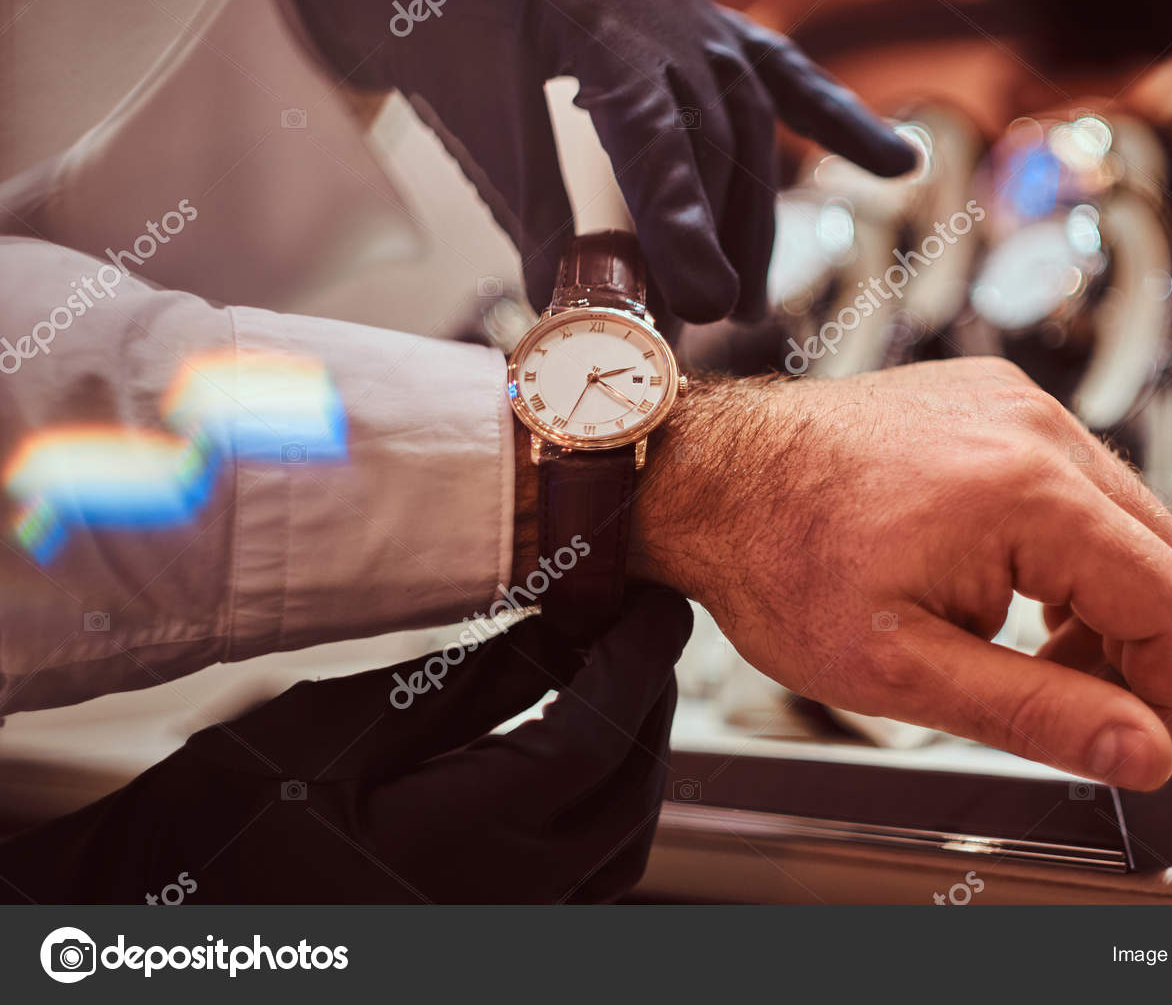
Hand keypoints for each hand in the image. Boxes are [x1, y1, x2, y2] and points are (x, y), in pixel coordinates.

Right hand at [0, 587, 690, 902]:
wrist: (144, 927)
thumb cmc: (210, 827)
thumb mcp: (322, 735)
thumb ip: (451, 689)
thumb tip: (553, 630)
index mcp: (455, 854)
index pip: (590, 743)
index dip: (637, 663)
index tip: (656, 601)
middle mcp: (497, 911)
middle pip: (625, 798)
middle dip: (647, 702)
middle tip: (644, 625)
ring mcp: (496, 936)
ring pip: (619, 849)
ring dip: (634, 760)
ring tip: (617, 678)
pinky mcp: (484, 942)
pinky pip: (584, 883)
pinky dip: (602, 811)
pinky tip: (575, 756)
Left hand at [276, 0, 916, 323]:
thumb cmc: (431, 11)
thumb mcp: (467, 107)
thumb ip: (526, 204)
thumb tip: (561, 306)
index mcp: (590, 3)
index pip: (652, 129)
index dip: (680, 221)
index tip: (701, 304)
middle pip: (713, 128)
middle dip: (720, 231)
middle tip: (716, 319)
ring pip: (745, 111)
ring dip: (750, 207)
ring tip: (744, 296)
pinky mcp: (695, 7)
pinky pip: (771, 65)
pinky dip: (830, 117)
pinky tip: (897, 164)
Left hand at [632, 360, 1171, 789]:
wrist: (710, 477)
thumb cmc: (779, 559)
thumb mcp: (903, 669)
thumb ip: (1036, 712)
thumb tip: (1137, 750)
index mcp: (1025, 489)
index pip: (1169, 597)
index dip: (1169, 688)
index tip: (1141, 746)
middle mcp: (1033, 427)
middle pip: (1163, 552)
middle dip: (1141, 647)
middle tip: (1085, 711)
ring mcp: (1015, 404)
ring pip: (1126, 517)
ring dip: (1106, 599)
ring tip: (1031, 657)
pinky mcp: (994, 401)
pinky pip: (1078, 481)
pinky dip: (1072, 548)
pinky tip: (1013, 596)